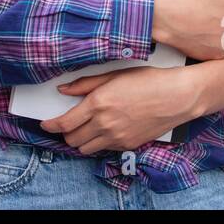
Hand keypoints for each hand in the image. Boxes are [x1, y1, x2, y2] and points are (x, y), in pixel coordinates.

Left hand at [40, 65, 199, 154]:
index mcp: (98, 103)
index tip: (45, 124)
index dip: (50, 125)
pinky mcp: (128, 145)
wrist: (177, 97)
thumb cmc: (148, 81)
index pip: (65, 123)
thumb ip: (85, 84)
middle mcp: (105, 124)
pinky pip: (105, 149)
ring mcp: (117, 138)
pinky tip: (104, 130)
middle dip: (65, 133)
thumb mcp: (113, 75)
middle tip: (66, 123)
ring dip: (80, 140)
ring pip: (86, 149)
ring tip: (83, 128)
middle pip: (72, 139)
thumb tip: (63, 90)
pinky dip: (99, 142)